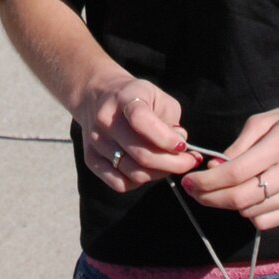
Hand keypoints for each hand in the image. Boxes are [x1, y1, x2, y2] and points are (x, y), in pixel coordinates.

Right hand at [73, 74, 197, 193]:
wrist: (97, 95)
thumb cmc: (135, 96)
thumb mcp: (158, 97)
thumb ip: (171, 121)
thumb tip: (179, 148)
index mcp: (124, 98)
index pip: (141, 121)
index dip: (166, 138)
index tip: (183, 146)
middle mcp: (106, 120)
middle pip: (142, 155)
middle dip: (173, 164)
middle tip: (189, 162)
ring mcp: (96, 141)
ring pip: (133, 173)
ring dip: (159, 174)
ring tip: (170, 165)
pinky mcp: (90, 158)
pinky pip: (119, 183)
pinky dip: (139, 182)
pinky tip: (148, 171)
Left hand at [182, 95, 278, 230]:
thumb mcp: (266, 119)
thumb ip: (239, 145)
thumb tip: (215, 168)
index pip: (234, 173)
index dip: (206, 181)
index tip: (189, 180)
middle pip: (240, 199)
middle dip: (210, 198)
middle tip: (195, 191)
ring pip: (252, 213)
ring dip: (229, 205)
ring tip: (219, 191)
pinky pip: (269, 222)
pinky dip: (250, 213)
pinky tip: (245, 198)